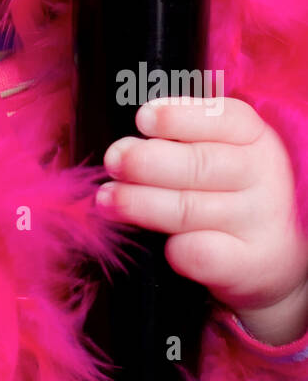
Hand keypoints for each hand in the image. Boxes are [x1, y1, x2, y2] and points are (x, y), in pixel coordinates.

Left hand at [95, 96, 307, 343]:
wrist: (272, 255)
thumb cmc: (226, 190)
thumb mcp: (217, 151)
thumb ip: (178, 140)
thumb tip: (123, 146)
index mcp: (253, 136)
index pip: (222, 118)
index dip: (178, 117)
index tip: (143, 119)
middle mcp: (263, 174)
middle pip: (199, 164)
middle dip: (145, 162)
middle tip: (113, 162)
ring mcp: (259, 220)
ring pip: (189, 209)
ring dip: (139, 204)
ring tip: (107, 200)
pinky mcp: (249, 263)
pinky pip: (199, 253)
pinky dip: (173, 248)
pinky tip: (161, 242)